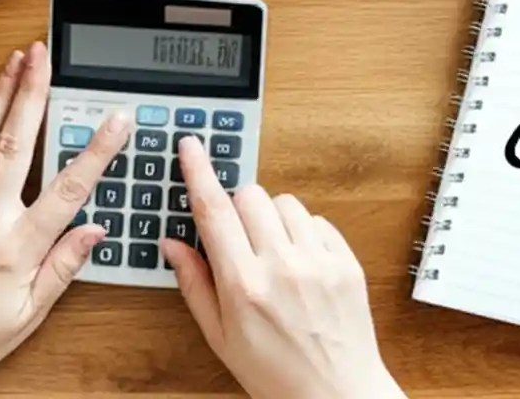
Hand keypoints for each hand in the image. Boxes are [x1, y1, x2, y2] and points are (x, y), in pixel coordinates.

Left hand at [0, 42, 129, 398]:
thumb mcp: (26, 317)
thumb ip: (62, 269)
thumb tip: (93, 232)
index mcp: (15, 249)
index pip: (67, 190)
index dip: (96, 151)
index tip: (116, 120)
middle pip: (17, 144)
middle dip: (33, 93)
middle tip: (45, 56)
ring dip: (1, 93)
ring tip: (17, 60)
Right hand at [162, 137, 403, 398]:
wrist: (337, 395)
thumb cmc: (275, 373)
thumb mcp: (220, 337)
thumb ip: (195, 284)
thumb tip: (172, 243)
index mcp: (243, 285)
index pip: (213, 210)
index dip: (198, 171)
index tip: (191, 146)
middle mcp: (282, 266)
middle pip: (249, 195)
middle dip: (236, 206)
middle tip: (237, 237)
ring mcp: (319, 262)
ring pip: (285, 201)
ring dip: (271, 216)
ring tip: (271, 251)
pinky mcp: (346, 262)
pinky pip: (318, 220)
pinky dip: (303, 231)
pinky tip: (299, 261)